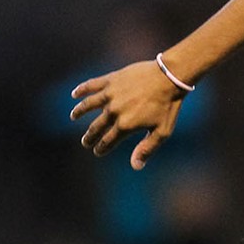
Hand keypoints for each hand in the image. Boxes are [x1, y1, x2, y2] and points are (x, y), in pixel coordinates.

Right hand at [70, 59, 184, 168]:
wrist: (170, 77)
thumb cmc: (168, 106)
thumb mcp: (162, 132)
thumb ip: (147, 149)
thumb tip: (135, 166)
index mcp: (125, 125)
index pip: (108, 141)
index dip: (101, 148)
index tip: (97, 152)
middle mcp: (114, 111)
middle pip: (96, 127)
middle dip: (89, 137)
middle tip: (85, 142)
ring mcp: (110, 94)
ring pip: (88, 105)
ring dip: (79, 112)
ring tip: (73, 116)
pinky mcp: (111, 80)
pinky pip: (91, 85)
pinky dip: (81, 90)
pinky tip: (75, 94)